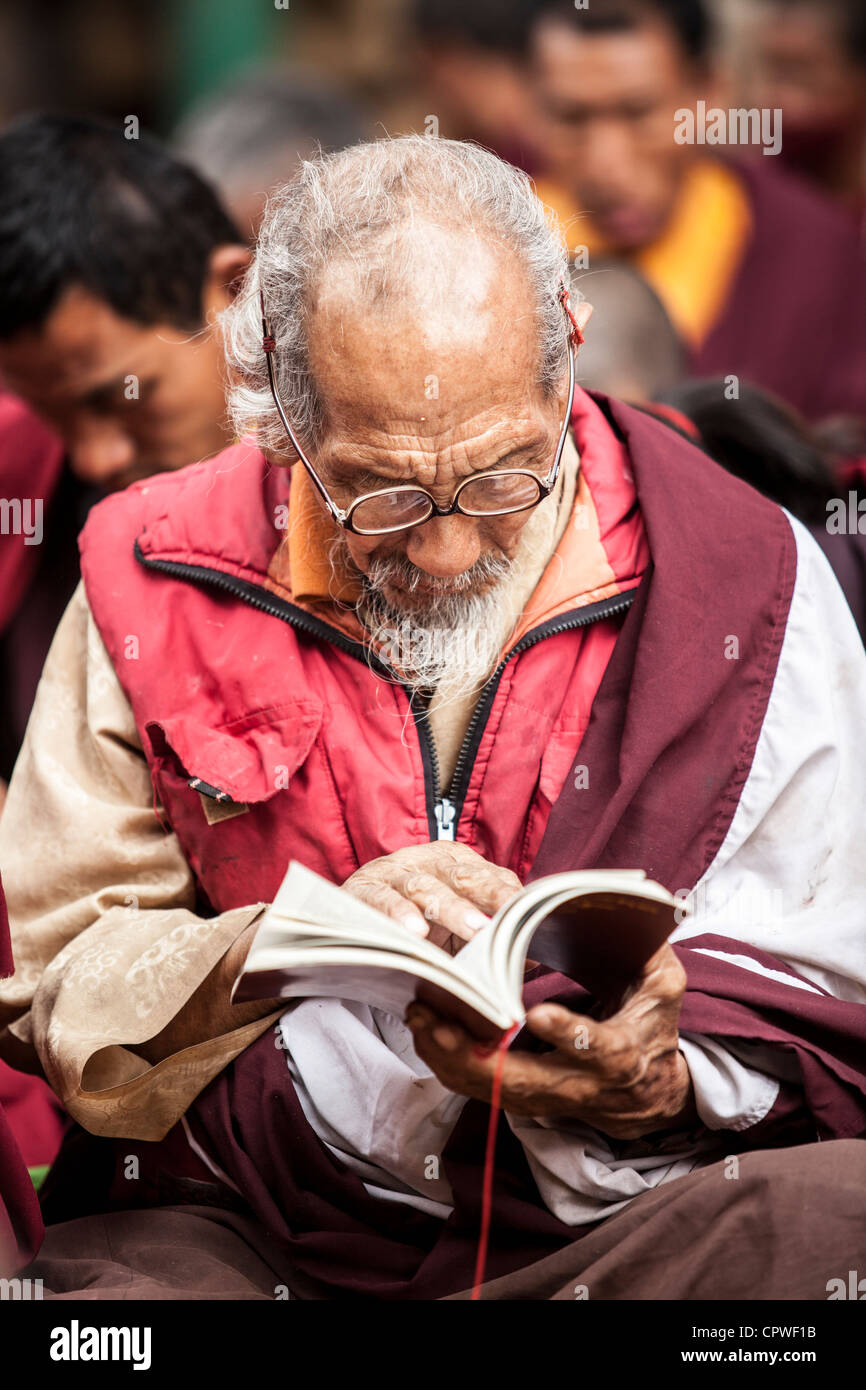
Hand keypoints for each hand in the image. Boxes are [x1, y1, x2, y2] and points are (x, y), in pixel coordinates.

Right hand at [343, 842, 521, 954]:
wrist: (353, 914)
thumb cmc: (415, 920)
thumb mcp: (453, 930)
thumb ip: (488, 940)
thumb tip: (532, 959)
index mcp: (458, 863)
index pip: (491, 877)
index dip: (510, 898)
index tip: (529, 920)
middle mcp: (429, 860)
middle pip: (464, 877)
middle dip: (489, 897)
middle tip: (507, 923)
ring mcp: (396, 871)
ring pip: (426, 887)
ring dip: (451, 908)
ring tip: (472, 929)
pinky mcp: (365, 888)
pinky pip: (383, 899)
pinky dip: (399, 914)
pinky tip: (414, 932)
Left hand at [406, 943, 696, 1137]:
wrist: (646, 1093)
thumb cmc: (652, 1025)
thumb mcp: (663, 985)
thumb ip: (648, 949)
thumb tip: (628, 908)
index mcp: (619, 1054)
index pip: (594, 1048)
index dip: (567, 1033)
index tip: (538, 1013)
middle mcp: (579, 1084)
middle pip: (522, 1079)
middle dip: (475, 1052)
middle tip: (437, 1019)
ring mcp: (547, 1097)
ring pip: (491, 1086)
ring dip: (450, 1056)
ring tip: (419, 1018)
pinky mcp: (523, 1099)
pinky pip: (478, 1087)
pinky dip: (447, 1062)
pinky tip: (423, 1031)